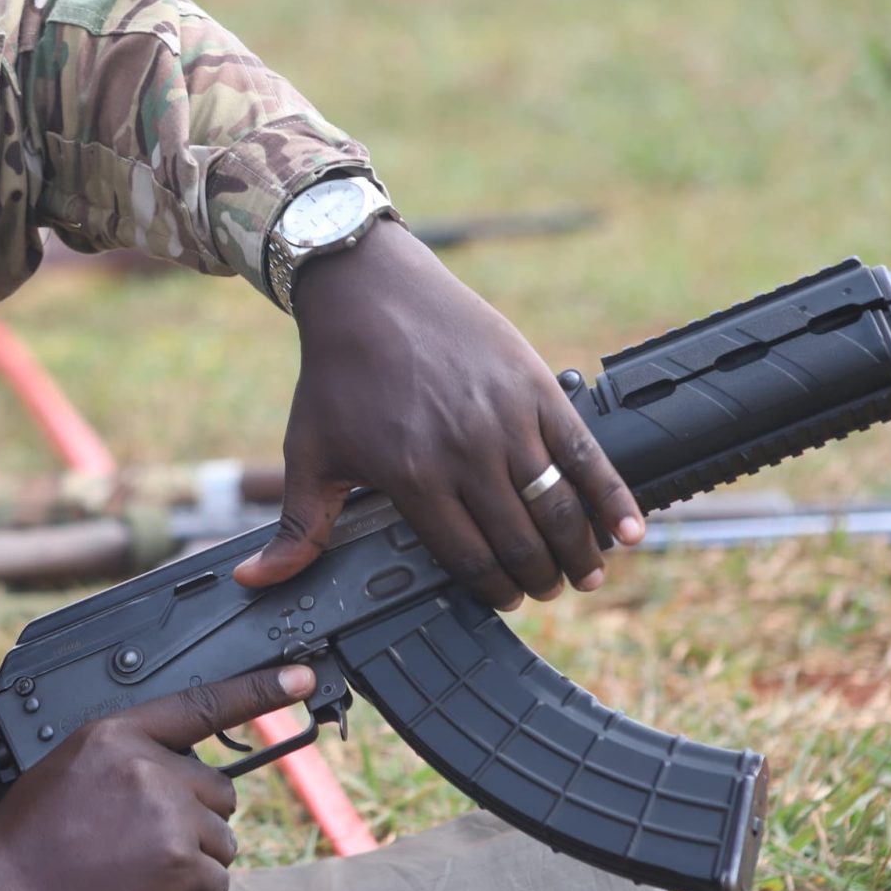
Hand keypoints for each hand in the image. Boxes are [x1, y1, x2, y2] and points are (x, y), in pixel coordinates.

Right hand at [0, 663, 315, 890]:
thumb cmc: (18, 853)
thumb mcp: (62, 779)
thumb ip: (119, 769)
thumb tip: (171, 787)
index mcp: (112, 735)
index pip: (198, 704)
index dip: (256, 691)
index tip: (299, 676)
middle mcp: (145, 764)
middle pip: (217, 791)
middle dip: (195, 827)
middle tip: (145, 856)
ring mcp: (165, 812)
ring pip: (221, 843)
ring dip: (192, 871)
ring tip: (138, 888)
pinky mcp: (177, 862)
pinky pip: (216, 887)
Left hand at [234, 220, 643, 607]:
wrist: (368, 290)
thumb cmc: (335, 374)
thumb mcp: (308, 454)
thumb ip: (298, 529)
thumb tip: (257, 583)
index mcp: (412, 477)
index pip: (466, 559)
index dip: (489, 590)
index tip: (500, 601)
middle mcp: (465, 453)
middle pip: (518, 541)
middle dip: (536, 578)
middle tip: (544, 589)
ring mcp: (506, 420)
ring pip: (557, 507)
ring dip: (577, 551)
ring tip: (583, 573)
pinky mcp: (534, 387)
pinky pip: (586, 454)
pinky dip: (614, 497)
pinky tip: (632, 532)